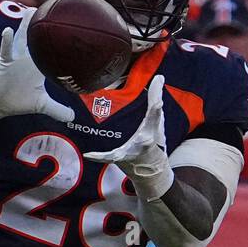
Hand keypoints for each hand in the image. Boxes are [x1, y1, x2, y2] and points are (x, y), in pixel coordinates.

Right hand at [0, 17, 73, 124]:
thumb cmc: (19, 100)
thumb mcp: (41, 105)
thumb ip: (57, 110)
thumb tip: (73, 118)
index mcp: (39, 65)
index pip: (50, 49)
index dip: (58, 38)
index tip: (68, 24)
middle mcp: (28, 59)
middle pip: (36, 39)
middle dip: (42, 25)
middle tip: (51, 8)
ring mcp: (16, 59)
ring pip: (21, 39)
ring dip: (24, 26)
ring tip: (29, 12)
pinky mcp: (4, 64)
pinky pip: (5, 51)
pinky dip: (6, 42)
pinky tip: (7, 31)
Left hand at [85, 75, 172, 200]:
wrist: (151, 169)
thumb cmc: (153, 141)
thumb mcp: (157, 122)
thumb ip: (155, 99)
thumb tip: (159, 77)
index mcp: (152, 129)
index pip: (155, 111)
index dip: (156, 99)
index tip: (158, 83)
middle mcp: (144, 141)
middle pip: (143, 130)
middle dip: (142, 120)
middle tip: (137, 111)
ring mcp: (132, 150)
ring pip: (123, 144)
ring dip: (113, 144)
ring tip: (97, 142)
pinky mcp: (120, 157)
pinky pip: (108, 157)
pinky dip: (99, 157)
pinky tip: (88, 154)